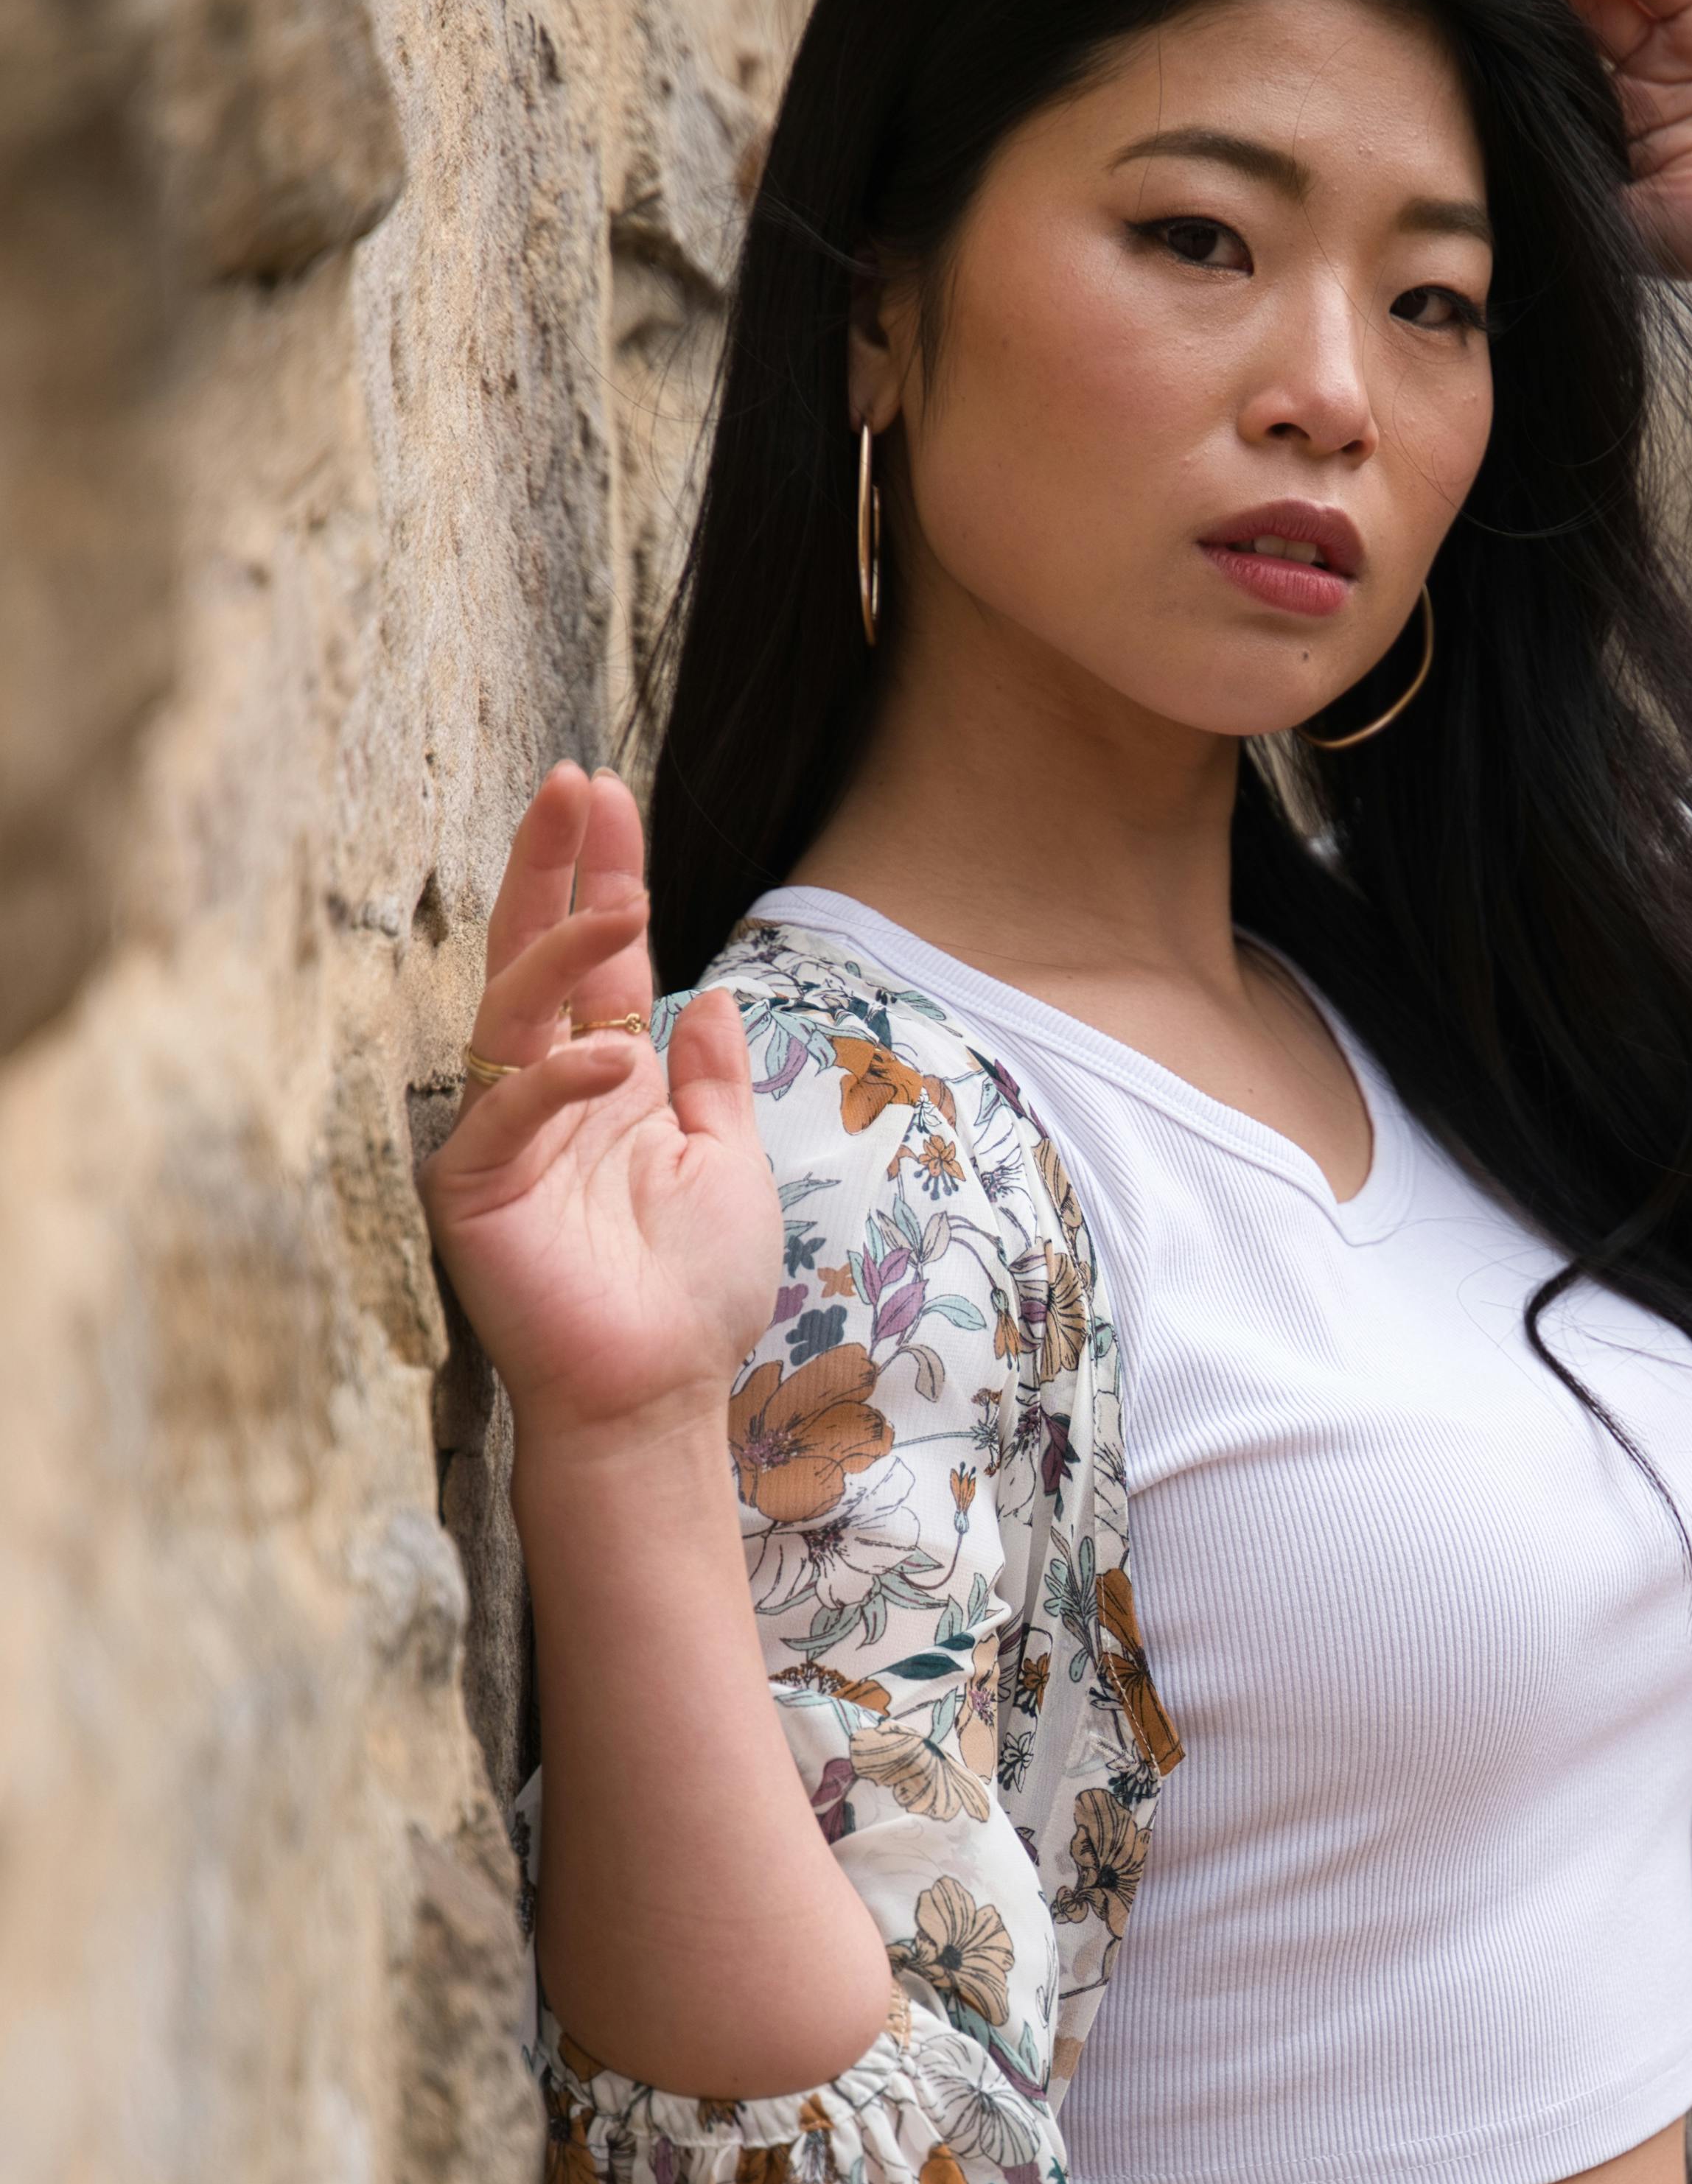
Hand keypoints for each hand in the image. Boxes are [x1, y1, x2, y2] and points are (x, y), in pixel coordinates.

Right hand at [419, 767, 779, 1457]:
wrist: (658, 1398)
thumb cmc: (694, 1295)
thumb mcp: (728, 1164)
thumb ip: (714, 1081)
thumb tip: (710, 998)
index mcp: (610, 1079)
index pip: (603, 959)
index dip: (603, 877)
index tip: (608, 796)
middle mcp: (549, 1092)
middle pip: (539, 955)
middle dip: (553, 868)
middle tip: (570, 785)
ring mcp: (504, 1136)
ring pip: (512, 1013)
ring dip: (563, 951)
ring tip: (621, 907)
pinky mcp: (471, 1191)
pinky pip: (501, 1113)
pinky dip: (554, 1079)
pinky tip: (609, 1057)